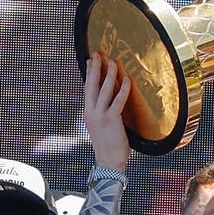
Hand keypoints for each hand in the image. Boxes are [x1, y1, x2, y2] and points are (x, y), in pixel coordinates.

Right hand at [83, 52, 131, 171]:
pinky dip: (123, 89)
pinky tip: (127, 79)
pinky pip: (118, 101)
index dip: (88, 73)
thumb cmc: (108, 145)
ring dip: (109, 74)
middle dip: (94, 68)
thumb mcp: (100, 126)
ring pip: (104, 90)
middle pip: (91, 85)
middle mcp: (91, 112)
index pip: (86, 88)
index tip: (90, 59)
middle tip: (97, 53)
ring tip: (113, 61)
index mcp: (88, 113)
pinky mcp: (111, 120)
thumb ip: (101, 113)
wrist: (109, 162)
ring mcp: (100, 116)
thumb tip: (107, 101)